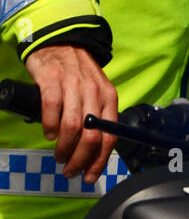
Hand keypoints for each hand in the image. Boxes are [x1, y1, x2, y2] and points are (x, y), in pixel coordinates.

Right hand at [25, 46, 117, 186]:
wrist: (61, 42)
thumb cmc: (78, 73)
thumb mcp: (96, 92)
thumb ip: (98, 115)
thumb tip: (95, 149)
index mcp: (109, 98)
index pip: (109, 136)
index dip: (99, 160)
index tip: (90, 175)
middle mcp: (94, 92)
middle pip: (91, 136)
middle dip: (80, 160)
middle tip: (70, 170)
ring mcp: (73, 85)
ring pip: (72, 126)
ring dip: (64, 147)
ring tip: (59, 155)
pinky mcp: (52, 80)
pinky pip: (52, 109)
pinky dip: (49, 126)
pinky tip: (48, 134)